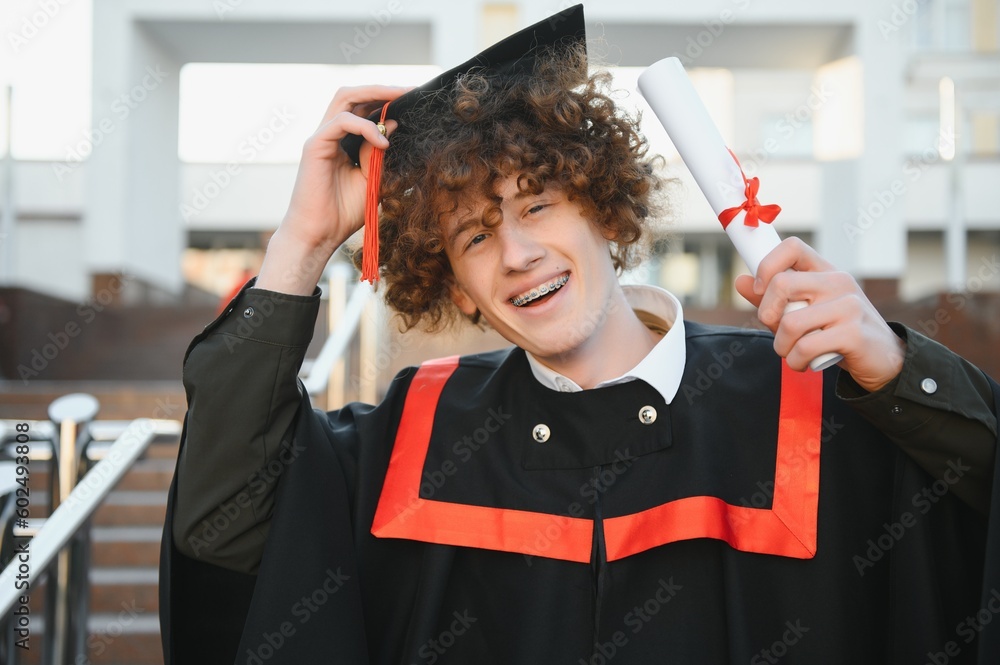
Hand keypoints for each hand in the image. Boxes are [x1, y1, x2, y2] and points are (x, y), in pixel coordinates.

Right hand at [256, 85, 408, 293]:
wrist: (320, 235)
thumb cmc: (343, 213)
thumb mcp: (372, 179)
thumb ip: (380, 154)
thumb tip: (394, 125)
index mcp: (343, 141)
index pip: (363, 108)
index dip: (386, 100)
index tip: (413, 99)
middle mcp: (330, 134)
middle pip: (352, 94)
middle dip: (381, 89)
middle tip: (409, 90)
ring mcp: (321, 138)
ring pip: (344, 98)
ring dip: (374, 94)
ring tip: (399, 98)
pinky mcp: (315, 145)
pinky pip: (341, 121)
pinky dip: (365, 127)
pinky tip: (383, 142)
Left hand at [733, 237, 905, 391]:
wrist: (883, 360)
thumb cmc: (836, 333)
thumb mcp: (804, 312)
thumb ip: (772, 299)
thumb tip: (740, 281)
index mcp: (825, 271)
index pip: (792, 247)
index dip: (767, 265)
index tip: (760, 290)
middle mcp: (838, 282)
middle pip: (782, 284)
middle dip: (767, 314)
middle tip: (776, 332)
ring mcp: (849, 306)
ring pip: (790, 323)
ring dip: (781, 347)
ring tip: (792, 354)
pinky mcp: (853, 333)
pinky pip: (805, 347)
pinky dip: (795, 362)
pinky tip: (804, 364)